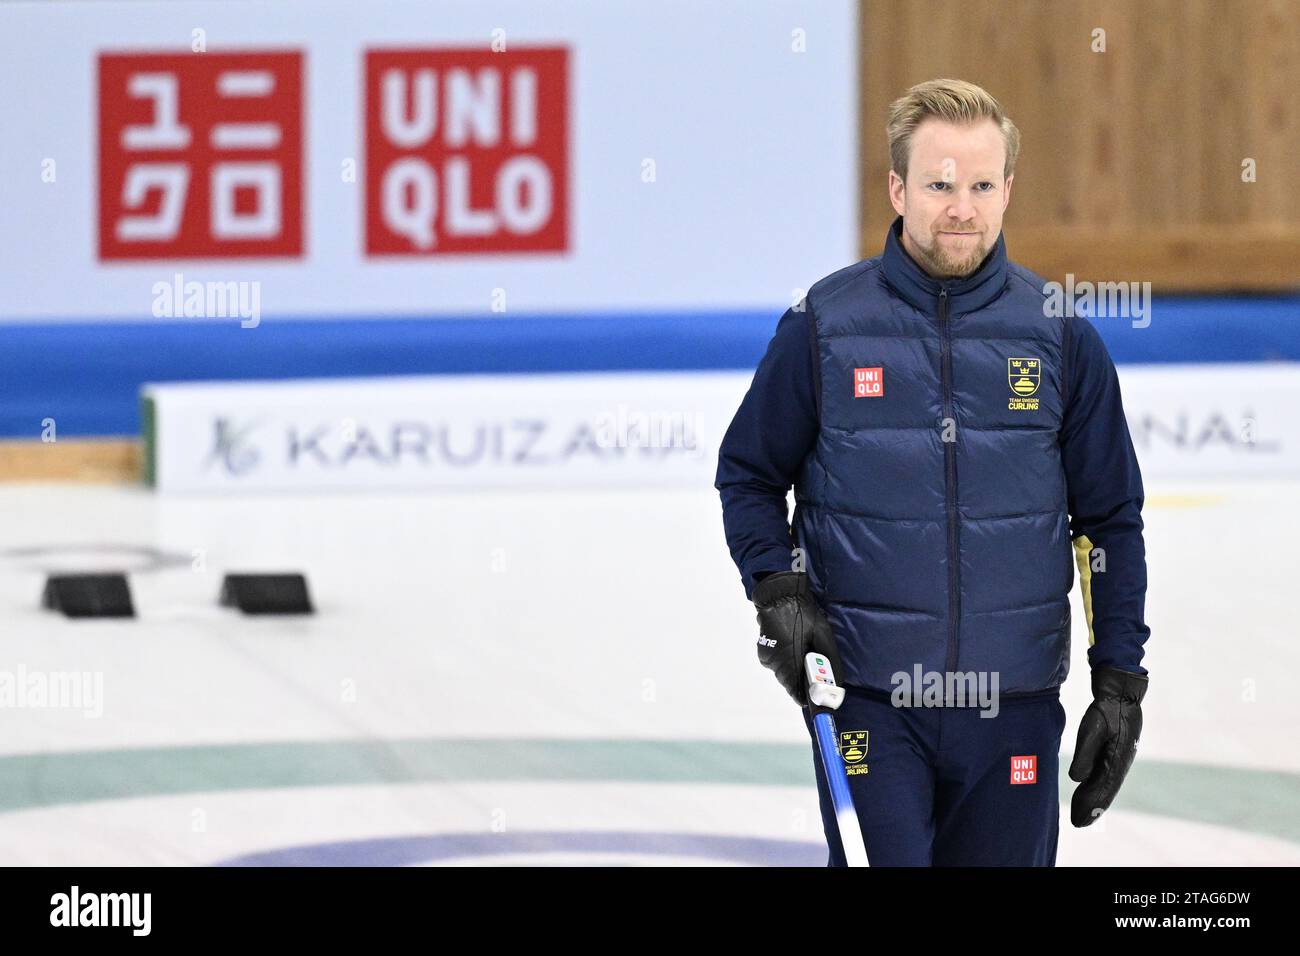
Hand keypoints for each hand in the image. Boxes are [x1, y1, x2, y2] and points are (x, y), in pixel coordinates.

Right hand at [752, 571, 836, 706]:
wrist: (780, 594)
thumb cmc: (803, 614)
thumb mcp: (823, 634)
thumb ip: (830, 660)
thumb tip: (838, 682)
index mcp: (790, 659)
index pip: (795, 690)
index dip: (805, 697)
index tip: (814, 699)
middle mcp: (774, 661)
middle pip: (789, 681)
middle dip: (802, 680)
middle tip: (815, 672)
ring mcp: (766, 655)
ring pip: (783, 672)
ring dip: (794, 669)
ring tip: (805, 654)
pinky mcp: (763, 649)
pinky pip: (776, 663)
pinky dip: (786, 661)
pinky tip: (794, 647)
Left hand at [1068, 666, 1147, 826]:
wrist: (1121, 693)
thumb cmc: (1106, 708)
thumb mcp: (1093, 727)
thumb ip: (1085, 753)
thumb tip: (1076, 779)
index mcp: (1117, 759)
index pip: (1102, 789)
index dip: (1090, 806)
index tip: (1078, 821)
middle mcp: (1120, 763)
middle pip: (1105, 791)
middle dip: (1091, 808)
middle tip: (1077, 824)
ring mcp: (1119, 758)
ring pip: (1105, 785)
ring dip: (1093, 800)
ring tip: (1081, 815)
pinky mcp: (1115, 752)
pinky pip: (1104, 775)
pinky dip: (1096, 787)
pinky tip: (1087, 791)